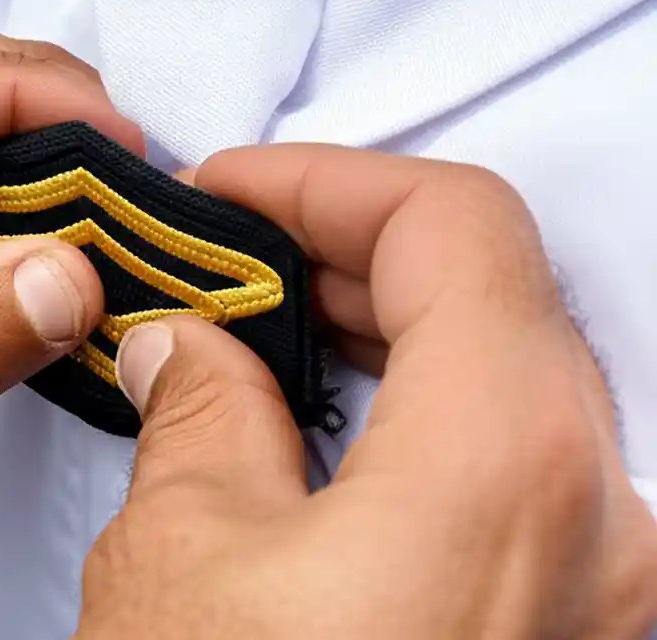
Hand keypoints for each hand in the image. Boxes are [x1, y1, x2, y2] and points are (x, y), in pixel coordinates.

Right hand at [78, 146, 656, 638]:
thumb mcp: (181, 555)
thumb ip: (197, 413)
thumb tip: (189, 352)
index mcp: (506, 466)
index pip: (453, 225)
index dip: (324, 182)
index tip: (231, 194)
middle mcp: (594, 527)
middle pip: (495, 297)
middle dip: (344, 256)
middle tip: (228, 261)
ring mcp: (595, 589)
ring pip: (515, 386)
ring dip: (385, 337)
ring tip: (262, 341)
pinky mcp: (564, 634)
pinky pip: (521, 476)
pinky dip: (425, 420)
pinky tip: (327, 434)